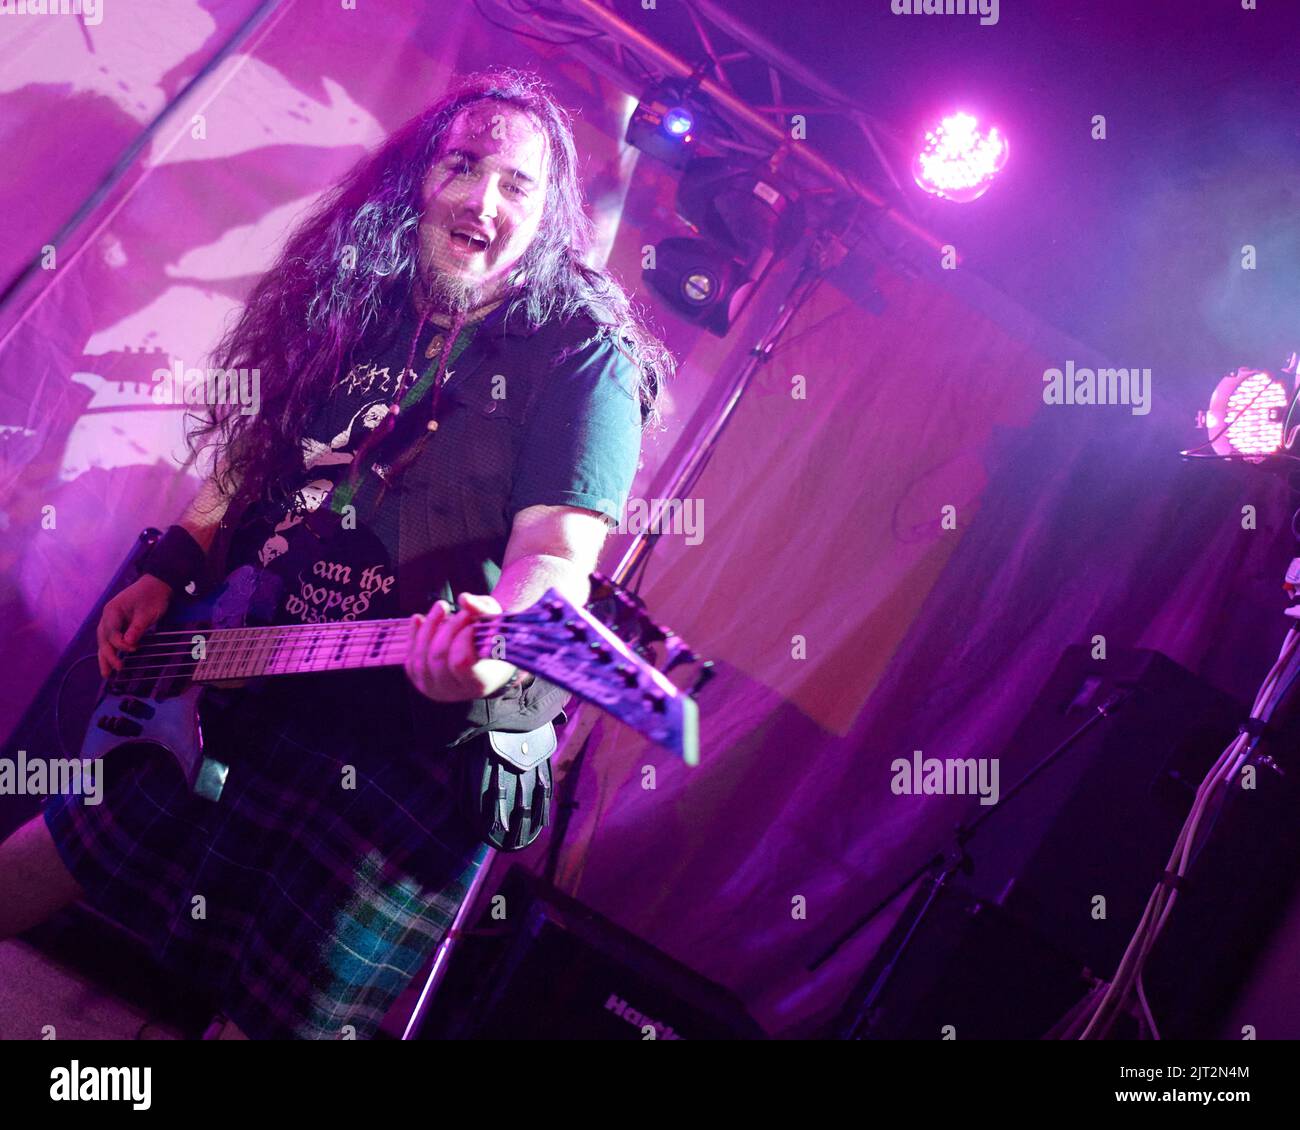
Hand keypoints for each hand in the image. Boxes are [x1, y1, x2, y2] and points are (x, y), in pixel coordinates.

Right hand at [97, 574, 173, 677]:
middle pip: (103, 639)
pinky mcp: (118, 624)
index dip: (120, 643)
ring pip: (104, 641)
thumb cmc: (153, 597)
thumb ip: (137, 628)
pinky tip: (112, 662)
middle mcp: (108, 616)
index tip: (134, 649)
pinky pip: (111, 639)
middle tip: (112, 672)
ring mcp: (111, 620)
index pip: (111, 632)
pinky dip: (112, 650)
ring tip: (106, 675)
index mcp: (112, 611)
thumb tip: (128, 643)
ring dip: (105, 657)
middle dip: (107, 656)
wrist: (157, 585)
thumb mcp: (147, 612)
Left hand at [405, 592, 520, 702]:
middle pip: (438, 656)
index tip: (473, 623)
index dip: (464, 637)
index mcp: (478, 683)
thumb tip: (464, 599)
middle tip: (461, 613)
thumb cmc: (495, 643)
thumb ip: (484, 611)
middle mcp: (454, 692)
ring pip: (420, 657)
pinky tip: (420, 619)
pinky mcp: (419, 681)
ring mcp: (433, 689)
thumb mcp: (497, 624)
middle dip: (448, 627)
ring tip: (442, 607)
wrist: (486, 664)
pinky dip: (414, 635)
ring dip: (429, 626)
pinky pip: (410, 658)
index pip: (461, 662)